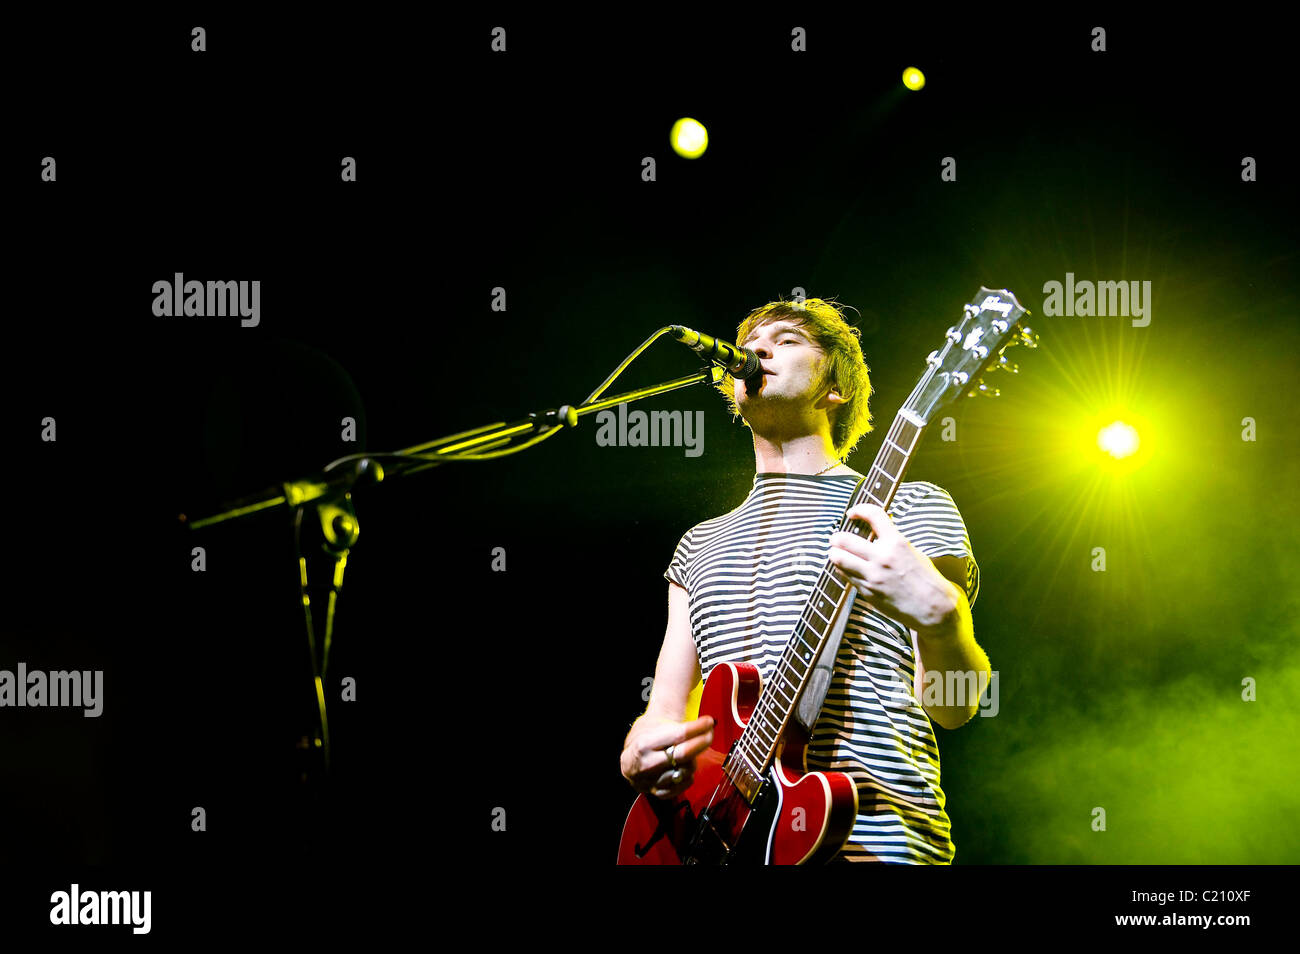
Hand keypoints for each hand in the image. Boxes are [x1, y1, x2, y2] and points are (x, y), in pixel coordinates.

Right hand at [620, 716, 714, 798]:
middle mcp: (647, 763)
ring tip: (692, 750)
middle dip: (702, 742)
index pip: (680, 735)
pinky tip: (687, 764)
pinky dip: (689, 775)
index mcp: (645, 743)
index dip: (699, 727)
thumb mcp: (653, 721)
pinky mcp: (657, 792)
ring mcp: (652, 780)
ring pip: (686, 771)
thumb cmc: (644, 736)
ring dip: (694, 759)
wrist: (629, 757)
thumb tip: (695, 702)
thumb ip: (674, 716)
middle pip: (685, 754)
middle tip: (709, 733)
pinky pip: (683, 785)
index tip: (708, 722)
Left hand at [827, 503, 959, 634]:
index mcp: (896, 542)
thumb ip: (891, 539)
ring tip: (836, 552)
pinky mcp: (867, 591)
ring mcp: (872, 576)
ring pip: (838, 559)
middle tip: (837, 538)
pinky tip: (846, 567)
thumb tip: (873, 528)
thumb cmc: (924, 577)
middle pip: (843, 540)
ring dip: (834, 553)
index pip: (873, 515)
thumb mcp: (911, 550)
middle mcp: (882, 558)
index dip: (859, 510)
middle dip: (837, 537)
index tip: (852, 513)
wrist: (931, 607)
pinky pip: (845, 576)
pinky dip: (842, 569)